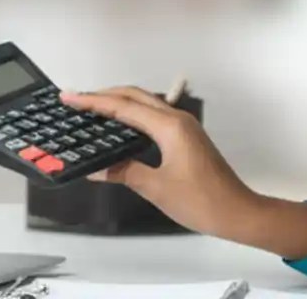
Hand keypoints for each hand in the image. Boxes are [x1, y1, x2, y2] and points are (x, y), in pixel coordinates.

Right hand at [58, 87, 257, 237]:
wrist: (237, 212)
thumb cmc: (201, 201)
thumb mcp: (156, 188)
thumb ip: (124, 172)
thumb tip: (96, 168)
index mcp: (169, 127)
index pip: (124, 107)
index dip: (93, 101)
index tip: (69, 98)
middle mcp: (177, 119)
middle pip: (135, 96)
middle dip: (104, 95)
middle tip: (76, 99)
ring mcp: (184, 126)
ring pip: (146, 104)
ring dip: (119, 102)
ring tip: (92, 109)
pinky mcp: (186, 137)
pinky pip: (154, 116)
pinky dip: (133, 115)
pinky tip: (120, 126)